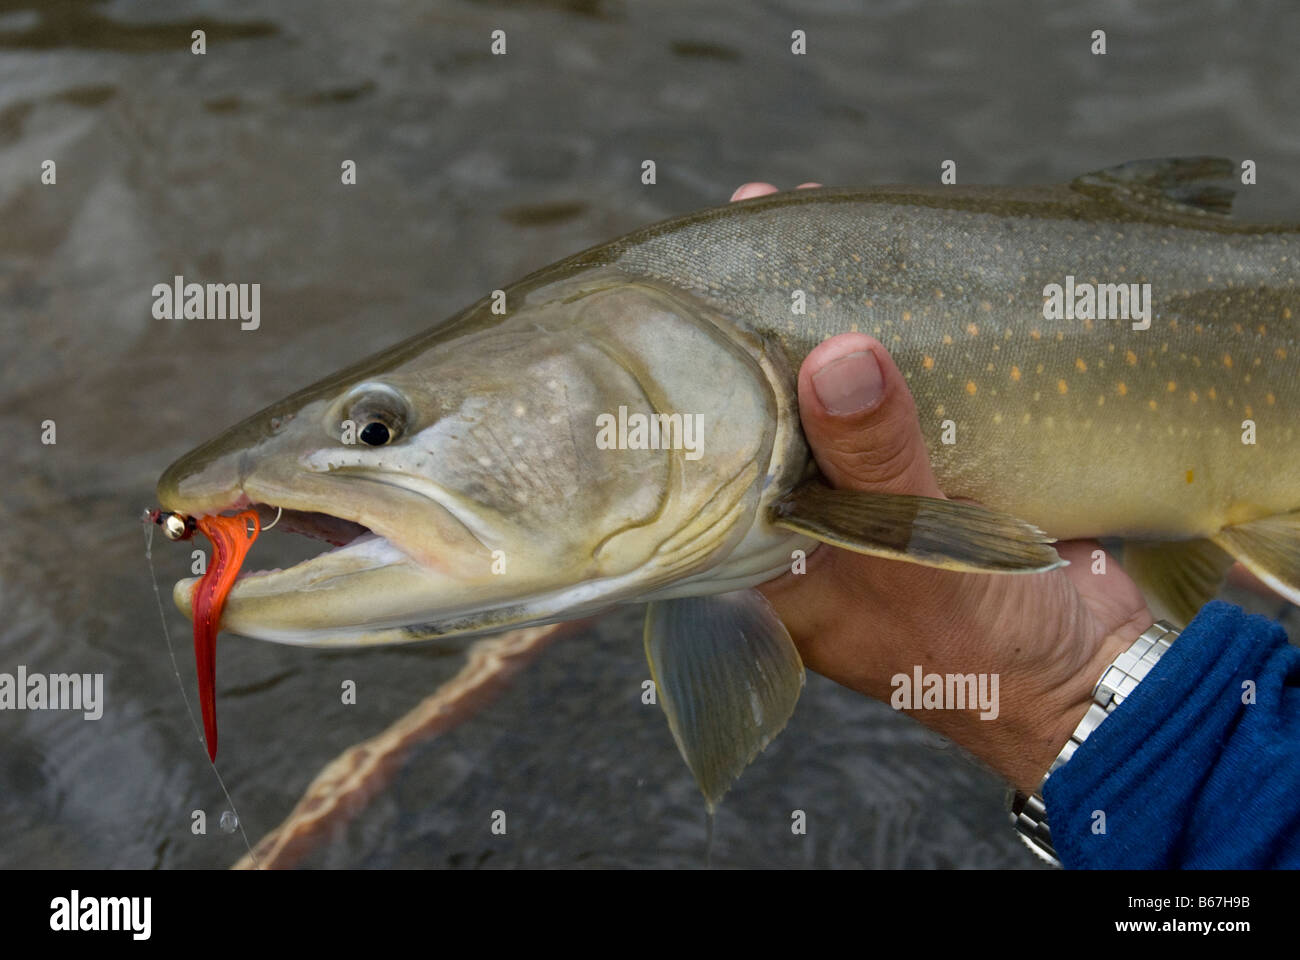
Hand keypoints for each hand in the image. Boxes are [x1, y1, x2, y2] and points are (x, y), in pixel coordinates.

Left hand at [732, 182, 1154, 792]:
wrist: (1089, 681)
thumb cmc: (978, 647)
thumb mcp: (916, 556)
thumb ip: (875, 463)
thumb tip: (835, 358)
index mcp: (757, 556)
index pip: (696, 451)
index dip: (690, 368)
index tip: (686, 280)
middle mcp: (793, 521)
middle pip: (757, 404)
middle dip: (756, 318)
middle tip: (756, 216)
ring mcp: (856, 496)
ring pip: (826, 392)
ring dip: (825, 316)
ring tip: (816, 220)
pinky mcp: (920, 474)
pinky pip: (892, 397)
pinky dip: (892, 343)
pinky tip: (889, 278)